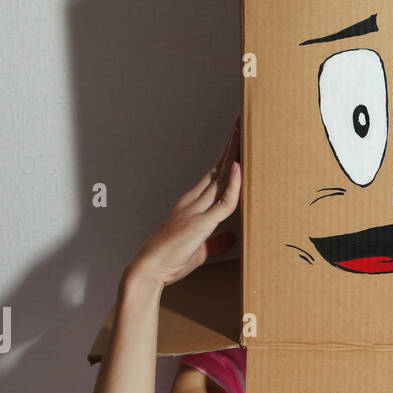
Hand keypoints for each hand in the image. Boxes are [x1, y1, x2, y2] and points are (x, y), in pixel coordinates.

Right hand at [128, 117, 241, 287]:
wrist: (148, 269)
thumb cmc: (170, 261)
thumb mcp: (200, 250)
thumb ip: (217, 242)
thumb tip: (233, 236)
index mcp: (191, 205)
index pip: (213, 175)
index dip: (227, 158)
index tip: (237, 142)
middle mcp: (192, 201)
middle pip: (217, 167)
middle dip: (231, 145)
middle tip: (242, 123)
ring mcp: (195, 209)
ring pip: (219, 176)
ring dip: (233, 154)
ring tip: (243, 132)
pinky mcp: (200, 223)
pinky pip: (222, 202)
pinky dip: (232, 185)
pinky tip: (240, 168)